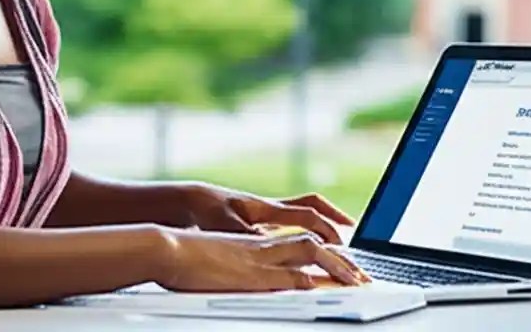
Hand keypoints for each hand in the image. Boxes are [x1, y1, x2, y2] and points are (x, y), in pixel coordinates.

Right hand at [153, 228, 365, 291]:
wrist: (168, 247)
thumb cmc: (183, 257)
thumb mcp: (216, 260)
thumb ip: (234, 266)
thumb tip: (238, 275)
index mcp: (255, 244)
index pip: (300, 241)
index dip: (325, 249)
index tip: (343, 261)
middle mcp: (263, 247)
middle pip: (313, 245)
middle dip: (341, 260)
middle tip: (362, 275)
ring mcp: (260, 259)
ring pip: (311, 255)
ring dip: (338, 267)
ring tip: (359, 281)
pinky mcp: (253, 275)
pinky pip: (292, 276)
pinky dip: (313, 282)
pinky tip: (328, 289)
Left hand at [180, 184, 355, 244]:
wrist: (189, 200)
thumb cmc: (206, 210)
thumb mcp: (225, 225)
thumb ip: (246, 235)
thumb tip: (266, 243)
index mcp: (267, 209)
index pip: (307, 215)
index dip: (327, 228)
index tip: (343, 241)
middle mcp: (271, 208)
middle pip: (312, 205)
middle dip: (334, 216)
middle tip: (353, 229)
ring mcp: (266, 213)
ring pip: (302, 212)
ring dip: (321, 221)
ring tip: (338, 235)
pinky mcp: (258, 219)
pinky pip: (290, 222)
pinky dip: (303, 229)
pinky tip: (306, 242)